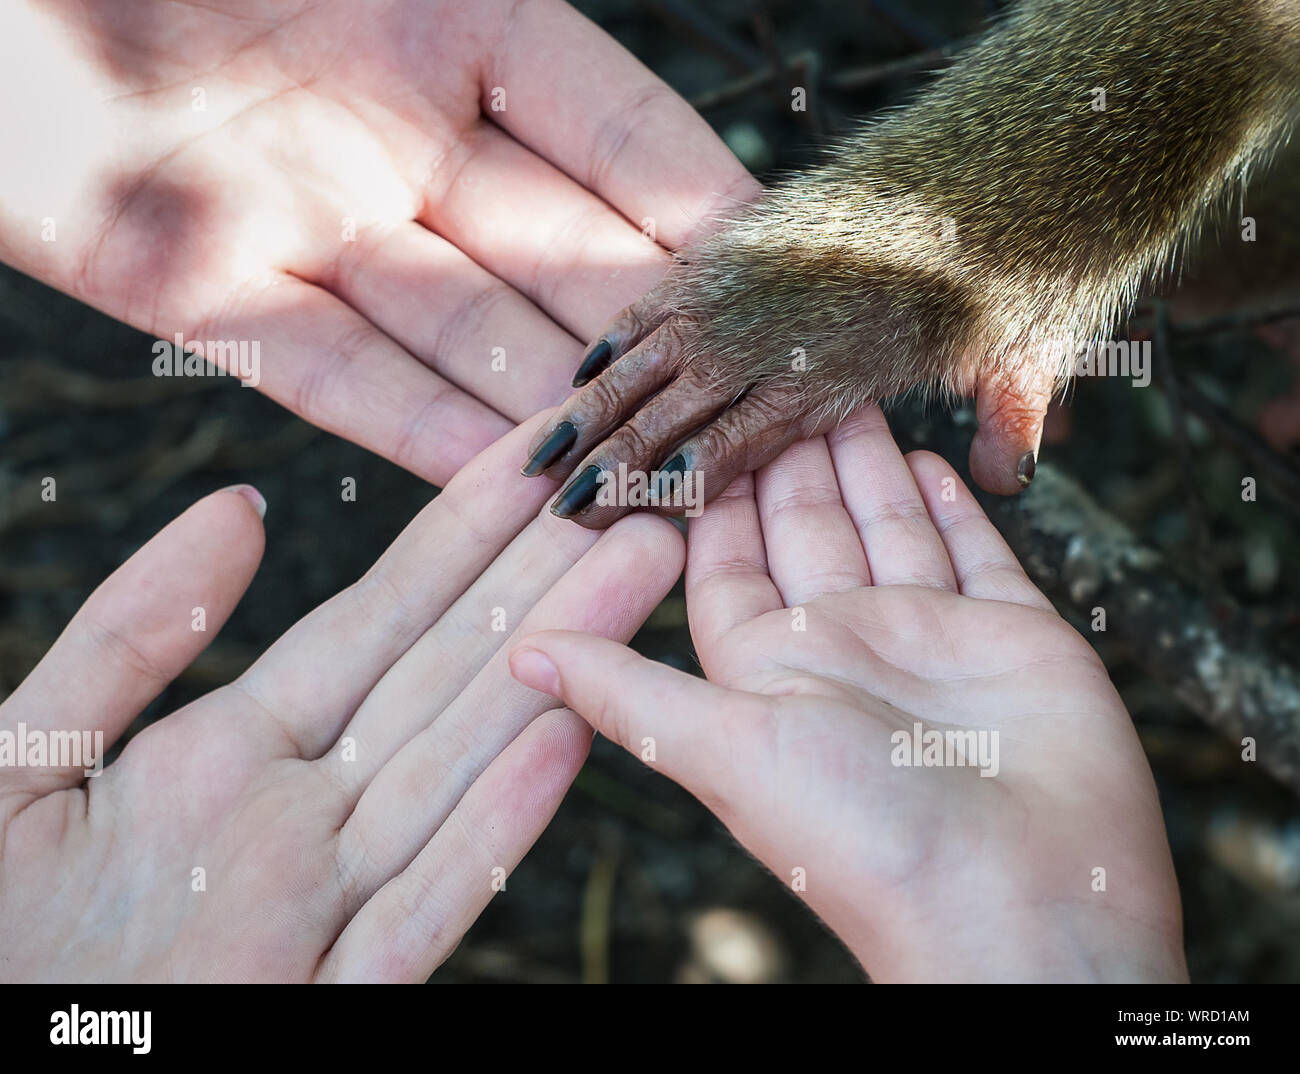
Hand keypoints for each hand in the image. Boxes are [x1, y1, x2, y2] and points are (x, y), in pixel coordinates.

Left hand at [0, 0, 755, 484]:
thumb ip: (542, 58)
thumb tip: (697, 157)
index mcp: (456, 25)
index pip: (617, 135)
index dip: (700, 214)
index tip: (778, 287)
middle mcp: (397, 134)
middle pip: (550, 256)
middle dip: (644, 341)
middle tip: (730, 418)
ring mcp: (311, 220)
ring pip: (460, 333)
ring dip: (545, 409)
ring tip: (633, 479)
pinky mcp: (211, 292)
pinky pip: (339, 375)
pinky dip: (419, 431)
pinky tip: (500, 484)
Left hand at [0, 415, 682, 981]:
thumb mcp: (22, 756)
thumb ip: (131, 634)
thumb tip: (236, 506)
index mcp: (225, 756)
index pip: (374, 619)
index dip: (459, 533)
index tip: (530, 455)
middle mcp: (295, 819)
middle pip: (444, 677)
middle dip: (545, 579)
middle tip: (636, 494)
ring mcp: (319, 911)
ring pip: (459, 766)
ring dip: (556, 664)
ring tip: (637, 571)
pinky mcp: (327, 1001)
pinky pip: (421, 904)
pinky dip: (494, 826)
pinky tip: (564, 736)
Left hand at [511, 407, 1185, 981]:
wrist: (1021, 907)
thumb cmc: (860, 842)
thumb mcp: (726, 752)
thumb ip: (629, 692)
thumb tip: (515, 656)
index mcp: (770, 668)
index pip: (727, 560)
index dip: (712, 493)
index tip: (693, 418)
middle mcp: (844, 646)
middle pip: (808, 527)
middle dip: (790, 452)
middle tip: (775, 370)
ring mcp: (930, 638)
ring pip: (889, 524)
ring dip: (866, 460)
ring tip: (846, 388)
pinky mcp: (1013, 634)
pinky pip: (975, 550)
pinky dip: (951, 504)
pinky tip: (927, 455)